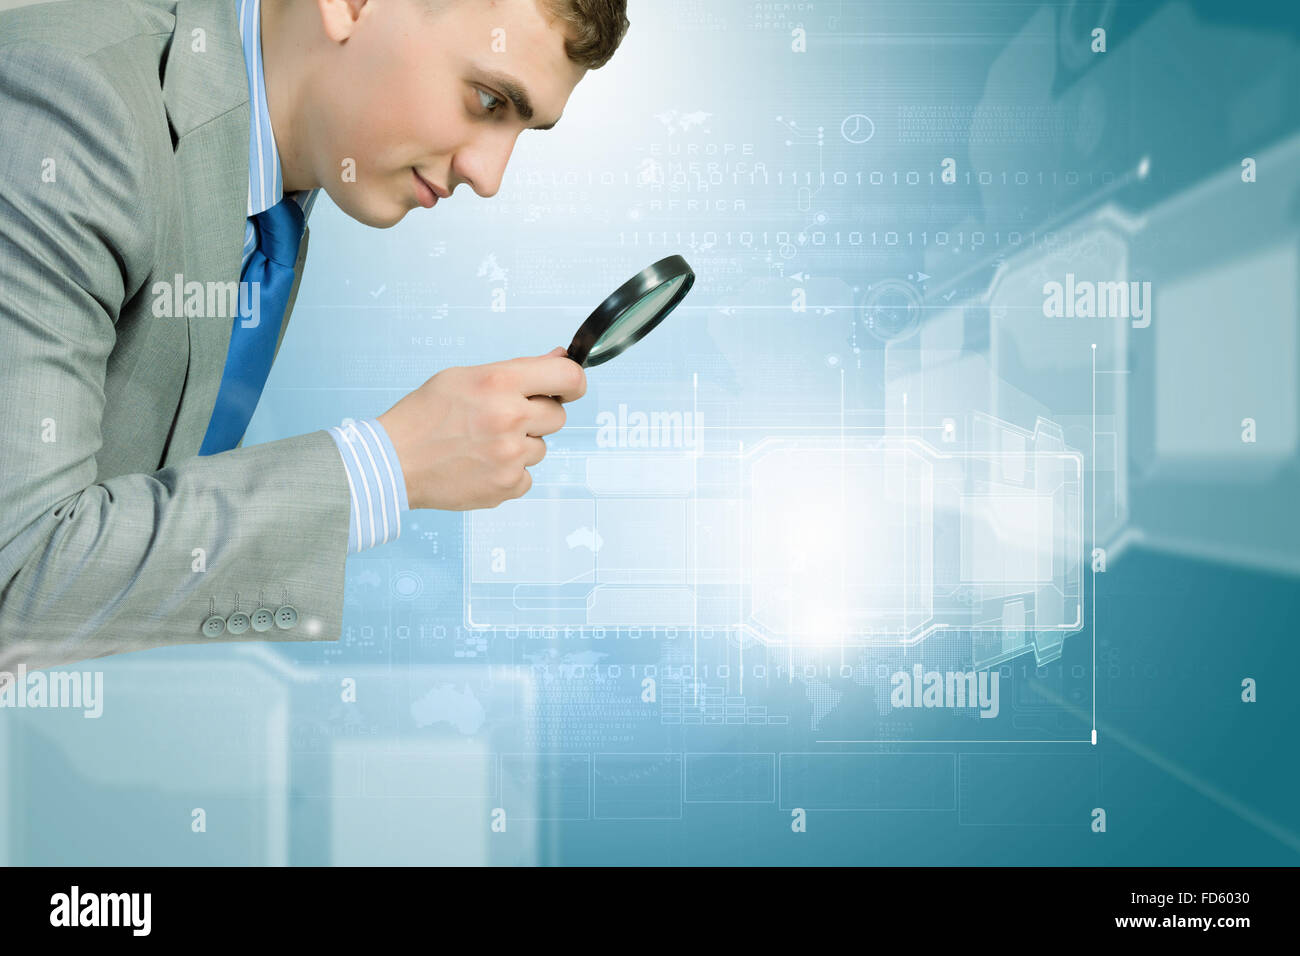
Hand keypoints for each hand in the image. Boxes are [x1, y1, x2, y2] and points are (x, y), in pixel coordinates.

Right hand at [376, 346, 584, 510]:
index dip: (573, 383)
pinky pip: (527, 475)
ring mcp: (510, 455)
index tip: (568, 389)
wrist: (393, 462)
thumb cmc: (425, 416)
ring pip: (540, 447)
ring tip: (482, 444)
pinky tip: (480, 464)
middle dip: (537, 416)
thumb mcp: (466, 376)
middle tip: (501, 419)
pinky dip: (509, 472)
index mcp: (499, 382)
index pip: (568, 378)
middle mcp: (510, 417)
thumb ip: (517, 369)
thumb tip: (560, 359)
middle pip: (557, 416)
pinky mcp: (507, 485)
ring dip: (520, 445)